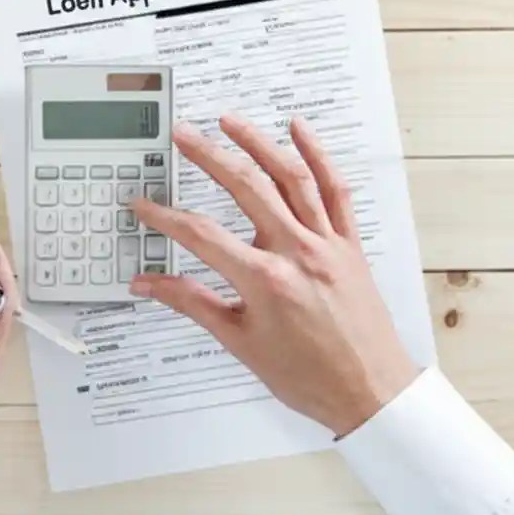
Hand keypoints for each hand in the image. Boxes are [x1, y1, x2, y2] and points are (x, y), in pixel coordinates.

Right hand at [131, 115, 416, 436]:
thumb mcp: (240, 343)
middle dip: (208, 156)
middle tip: (182, 135)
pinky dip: (319, 156)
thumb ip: (192, 304)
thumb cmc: (310, 377)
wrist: (370, 392)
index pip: (201, 235)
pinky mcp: (350, 245)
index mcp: (265, 281)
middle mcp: (297, 253)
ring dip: (259, 143)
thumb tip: (149, 285)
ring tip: (230, 122)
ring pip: (291, 178)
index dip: (164, 217)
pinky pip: (335, 191)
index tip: (143, 205)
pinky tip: (299, 130)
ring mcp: (327, 244)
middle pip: (246, 188)